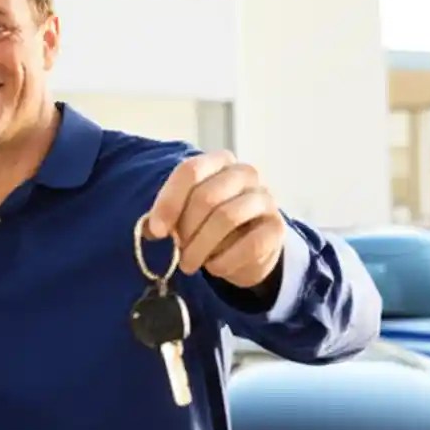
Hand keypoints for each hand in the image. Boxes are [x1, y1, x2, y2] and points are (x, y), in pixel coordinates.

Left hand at [145, 151, 285, 289]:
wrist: (249, 246)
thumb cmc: (209, 224)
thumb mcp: (185, 215)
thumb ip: (167, 216)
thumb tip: (152, 228)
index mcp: (218, 162)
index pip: (190, 171)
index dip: (169, 203)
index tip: (156, 231)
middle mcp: (245, 173)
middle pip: (206, 196)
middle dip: (185, 229)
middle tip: (178, 250)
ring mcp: (264, 198)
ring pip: (226, 218)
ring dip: (201, 247)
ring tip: (190, 263)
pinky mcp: (276, 228)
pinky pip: (249, 245)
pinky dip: (224, 262)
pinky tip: (214, 267)